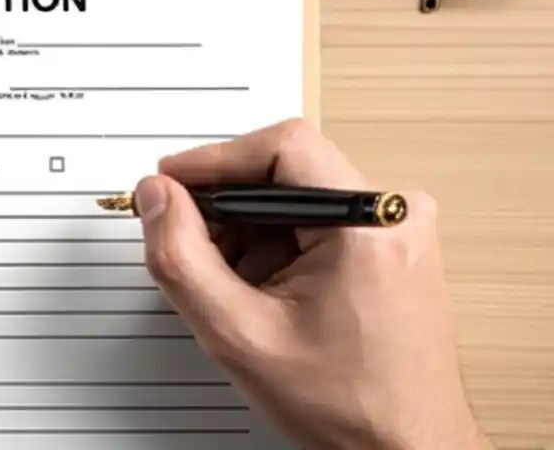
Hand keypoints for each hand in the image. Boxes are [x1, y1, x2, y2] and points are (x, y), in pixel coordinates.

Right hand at [135, 119, 491, 449]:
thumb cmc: (348, 406)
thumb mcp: (239, 334)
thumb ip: (181, 257)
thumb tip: (157, 199)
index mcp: (370, 225)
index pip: (280, 147)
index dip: (213, 160)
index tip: (170, 185)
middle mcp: (395, 214)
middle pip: (284, 169)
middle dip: (226, 209)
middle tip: (192, 250)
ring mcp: (396, 228)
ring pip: (294, 195)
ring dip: (248, 232)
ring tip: (235, 289)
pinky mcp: (388, 244)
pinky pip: (314, 219)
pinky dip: (275, 246)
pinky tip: (263, 292)